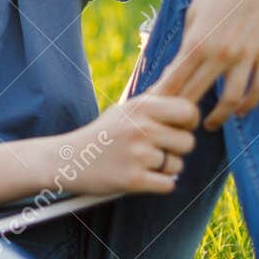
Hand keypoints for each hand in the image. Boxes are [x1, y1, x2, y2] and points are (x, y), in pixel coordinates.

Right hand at [55, 92, 197, 195]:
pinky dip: (159, 184)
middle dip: (177, 149)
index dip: (189, 122)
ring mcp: (137, 154)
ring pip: (177, 165)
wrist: (69, 159)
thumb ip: (156, 97)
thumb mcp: (127, 109)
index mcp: (142, 106)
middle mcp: (140, 127)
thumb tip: (180, 73)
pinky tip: (141, 176)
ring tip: (141, 162)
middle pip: (188, 142)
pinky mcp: (133, 179)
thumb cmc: (105, 133)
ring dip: (165, 168)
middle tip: (156, 148)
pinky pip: (168, 185)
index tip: (178, 128)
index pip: (189, 111)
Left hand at [156, 0, 258, 130]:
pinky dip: (250, 105)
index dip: (162, 100)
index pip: (174, 82)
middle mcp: (222, 52)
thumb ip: (186, 43)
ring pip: (231, 101)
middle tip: (174, 124)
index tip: (154, 110)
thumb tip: (175, 71)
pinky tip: (240, 111)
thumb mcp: (194, 12)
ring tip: (208, 125)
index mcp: (198, 41)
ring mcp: (248, 54)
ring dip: (218, 118)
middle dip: (182, 112)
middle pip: (197, 94)